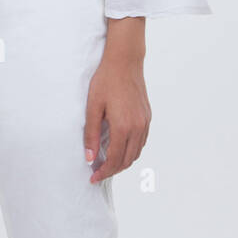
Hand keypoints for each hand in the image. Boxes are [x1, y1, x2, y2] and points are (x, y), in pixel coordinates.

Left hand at [84, 49, 150, 183]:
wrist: (124, 61)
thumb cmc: (105, 81)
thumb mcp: (93, 106)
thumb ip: (90, 134)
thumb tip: (89, 158)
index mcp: (123, 127)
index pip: (114, 160)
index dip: (103, 171)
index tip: (93, 177)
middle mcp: (138, 128)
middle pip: (127, 160)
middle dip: (112, 170)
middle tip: (98, 173)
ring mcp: (145, 122)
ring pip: (136, 153)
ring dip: (123, 162)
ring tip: (107, 163)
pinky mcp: (147, 116)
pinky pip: (141, 141)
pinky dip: (131, 150)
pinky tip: (120, 147)